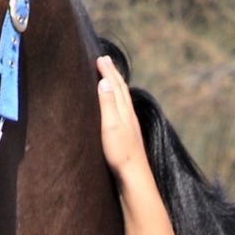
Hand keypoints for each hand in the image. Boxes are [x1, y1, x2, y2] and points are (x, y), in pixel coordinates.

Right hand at [96, 55, 150, 184]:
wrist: (134, 177)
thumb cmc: (120, 154)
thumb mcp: (110, 127)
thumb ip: (108, 104)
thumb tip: (104, 82)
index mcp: (124, 111)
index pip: (115, 85)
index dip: (107, 71)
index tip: (100, 57)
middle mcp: (129, 115)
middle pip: (121, 89)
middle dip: (113, 74)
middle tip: (105, 60)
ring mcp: (131, 126)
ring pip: (124, 99)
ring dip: (117, 85)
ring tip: (112, 78)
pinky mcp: (129, 136)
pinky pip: (124, 110)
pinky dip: (120, 101)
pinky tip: (120, 107)